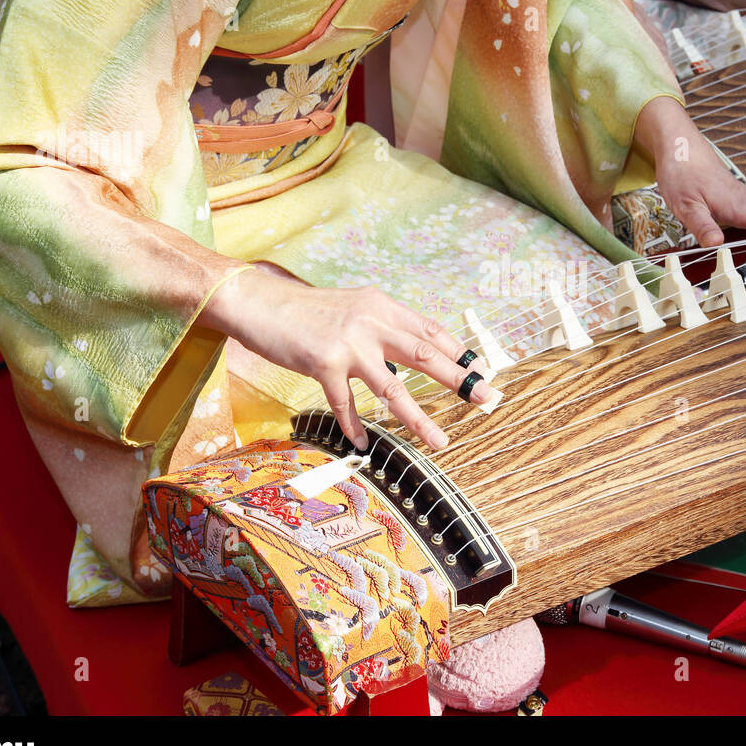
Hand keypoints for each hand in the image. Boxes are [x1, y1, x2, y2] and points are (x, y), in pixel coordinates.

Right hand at [201, 266, 494, 450]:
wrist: (259, 302)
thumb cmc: (305, 311)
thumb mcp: (351, 307)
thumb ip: (380, 325)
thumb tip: (408, 348)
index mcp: (382, 307)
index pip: (431, 331)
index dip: (458, 352)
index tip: (480, 371)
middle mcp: (372, 322)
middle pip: (426, 356)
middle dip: (460, 380)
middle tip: (486, 397)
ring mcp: (349, 343)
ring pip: (394, 388)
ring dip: (419, 419)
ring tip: (440, 441)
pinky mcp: (323, 363)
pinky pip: (346, 403)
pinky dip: (354, 426)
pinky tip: (363, 443)